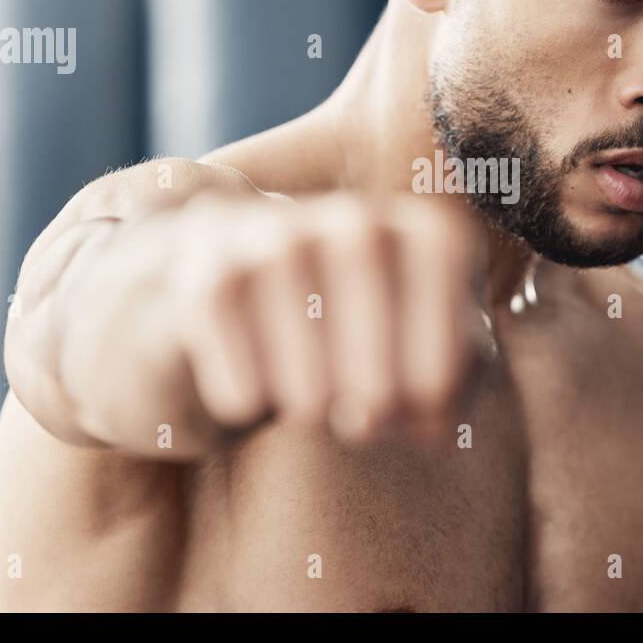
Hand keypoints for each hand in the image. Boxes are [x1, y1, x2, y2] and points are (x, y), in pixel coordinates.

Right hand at [59, 190, 488, 449]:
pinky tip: (247, 404)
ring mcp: (267, 230)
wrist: (223, 330)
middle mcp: (342, 215)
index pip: (437, 247)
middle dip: (372, 346)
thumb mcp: (401, 373)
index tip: (427, 410)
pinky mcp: (201, 261)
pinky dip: (236, 349)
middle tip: (368, 425)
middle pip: (364, 249)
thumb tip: (438, 426)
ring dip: (304, 350)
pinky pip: (218, 293)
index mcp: (408, 233)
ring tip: (310, 414)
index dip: (441, 329)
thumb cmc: (341, 358)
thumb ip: (440, 394)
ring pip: (287, 261)